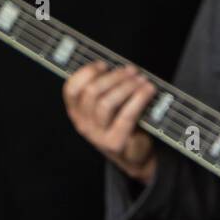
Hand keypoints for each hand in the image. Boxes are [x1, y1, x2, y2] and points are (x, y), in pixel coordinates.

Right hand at [62, 60, 158, 183]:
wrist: (134, 155)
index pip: (71, 89)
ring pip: (106, 103)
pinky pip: (126, 116)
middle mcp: (83, 124)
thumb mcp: (110, 106)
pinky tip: (148, 90)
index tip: (104, 64)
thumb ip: (109, 88)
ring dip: (127, 86)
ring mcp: (97, 136)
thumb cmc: (123, 123)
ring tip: (142, 80)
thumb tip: (125, 67)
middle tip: (132, 71)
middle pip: (91, 92)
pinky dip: (139, 99)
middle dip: (114, 76)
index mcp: (77, 112)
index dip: (87, 72)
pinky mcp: (115, 143)